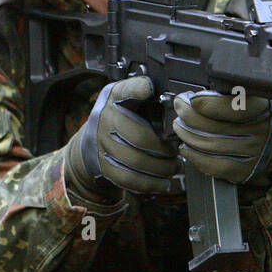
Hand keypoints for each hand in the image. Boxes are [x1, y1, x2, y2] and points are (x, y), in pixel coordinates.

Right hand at [64, 76, 179, 202]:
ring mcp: (103, 143)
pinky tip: (163, 182)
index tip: (150, 88)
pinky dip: (150, 183)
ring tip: (174, 167)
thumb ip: (148, 98)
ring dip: (161, 168)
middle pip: (138, 136)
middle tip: (177, 151)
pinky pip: (128, 178)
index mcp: (115, 96)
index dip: (138, 89)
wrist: (94, 137)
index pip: (126, 90)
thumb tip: (178, 103)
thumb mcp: (130, 98)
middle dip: (164, 148)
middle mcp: (106, 118)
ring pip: (136, 160)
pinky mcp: (104, 165)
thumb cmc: (122, 115)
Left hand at [172, 90, 271, 185]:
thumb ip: (226, 92)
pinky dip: (195, 156)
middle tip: (179, 107)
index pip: (235, 107)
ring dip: (188, 135)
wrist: (268, 140)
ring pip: (212, 146)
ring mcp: (253, 153)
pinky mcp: (243, 169)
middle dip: (190, 116)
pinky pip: (214, 165)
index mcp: (263, 107)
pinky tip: (186, 147)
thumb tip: (194, 95)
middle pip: (218, 127)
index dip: (210, 104)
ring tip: (179, 125)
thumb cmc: (251, 111)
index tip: (192, 99)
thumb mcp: (247, 94)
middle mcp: (261, 131)